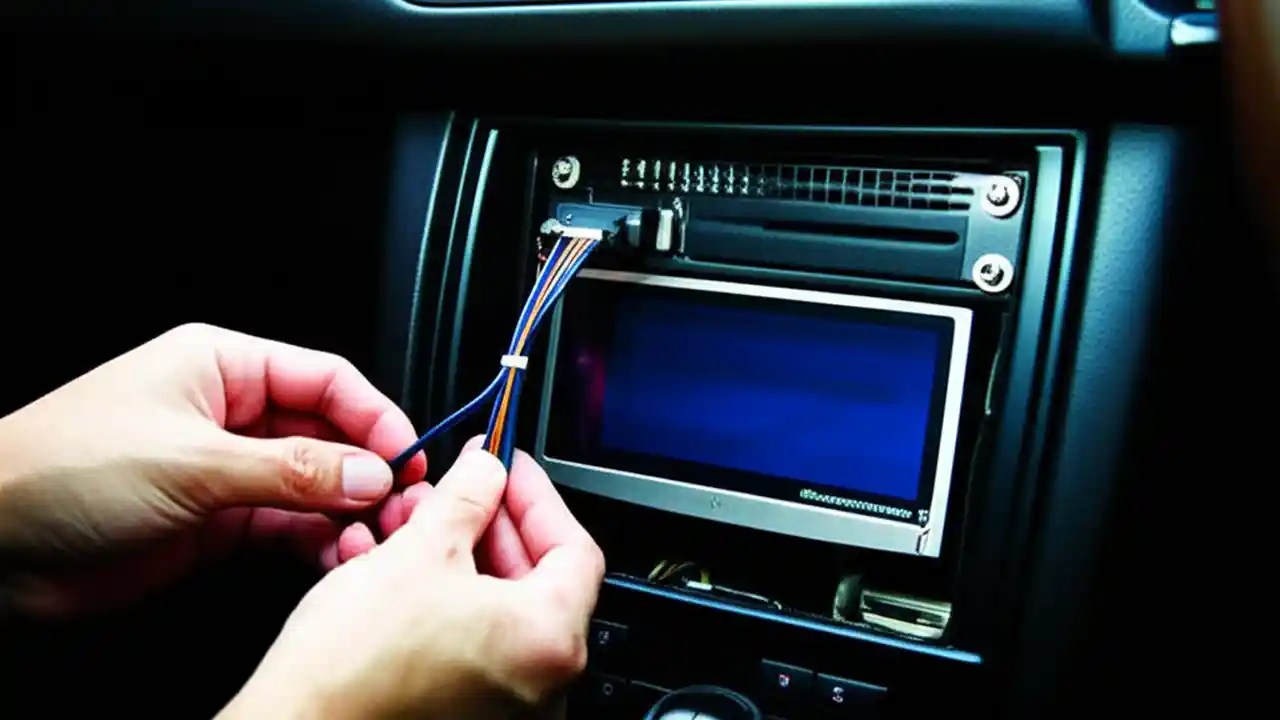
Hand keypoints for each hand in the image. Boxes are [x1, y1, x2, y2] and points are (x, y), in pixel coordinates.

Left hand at [0, 323, 426, 618]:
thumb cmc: (63, 471)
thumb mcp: (189, 462)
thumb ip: (290, 470)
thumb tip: (370, 472)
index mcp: (222, 367)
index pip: (325, 378)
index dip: (374, 415)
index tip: (408, 455)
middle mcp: (231, 413)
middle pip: (328, 432)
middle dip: (368, 470)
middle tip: (403, 508)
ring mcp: (227, 469)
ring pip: (315, 483)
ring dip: (348, 511)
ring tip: (371, 540)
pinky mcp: (218, 520)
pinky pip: (288, 524)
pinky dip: (317, 540)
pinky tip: (335, 557)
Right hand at [220, 447, 605, 719]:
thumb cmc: (354, 667)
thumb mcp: (420, 550)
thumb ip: (469, 496)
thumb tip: (488, 470)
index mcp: (550, 642)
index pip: (574, 549)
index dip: (535, 495)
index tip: (506, 465)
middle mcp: (542, 684)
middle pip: (533, 577)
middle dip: (484, 522)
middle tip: (456, 486)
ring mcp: (504, 706)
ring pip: (491, 605)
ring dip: (453, 554)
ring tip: (409, 521)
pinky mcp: (463, 716)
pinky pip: (465, 639)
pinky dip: (439, 598)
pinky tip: (394, 566)